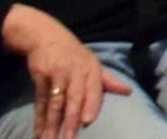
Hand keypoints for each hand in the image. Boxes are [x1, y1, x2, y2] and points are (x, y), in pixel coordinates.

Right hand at [3, 4, 131, 138]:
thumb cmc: (74, 55)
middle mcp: (75, 71)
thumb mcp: (93, 63)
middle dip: (71, 120)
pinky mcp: (40, 77)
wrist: (46, 36)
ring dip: (52, 124)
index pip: (93, 89)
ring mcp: (56, 74)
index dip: (91, 105)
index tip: (87, 122)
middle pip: (73, 99)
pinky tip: (38, 132)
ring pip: (54, 103)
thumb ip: (109, 80)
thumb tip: (129, 92)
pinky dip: (38, 118)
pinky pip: (40, 101)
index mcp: (91, 69)